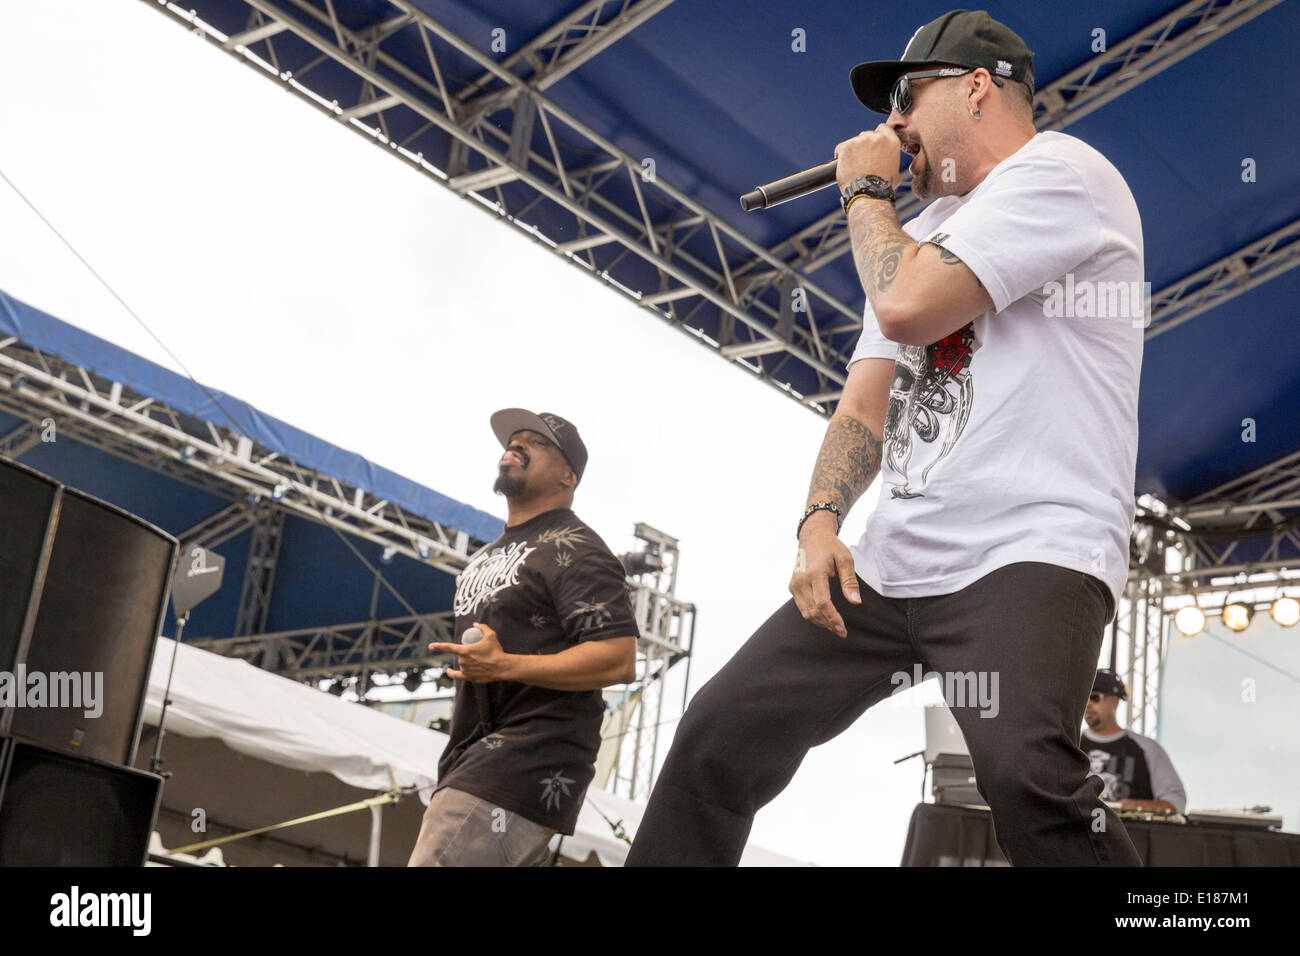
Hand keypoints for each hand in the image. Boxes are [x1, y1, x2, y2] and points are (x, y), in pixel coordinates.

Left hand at [429, 621, 512, 682]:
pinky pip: (457, 675)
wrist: (502, 667)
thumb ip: (482, 627)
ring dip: (467, 661)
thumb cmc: (496, 651)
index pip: (448, 647)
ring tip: (481, 661)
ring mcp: (465, 670)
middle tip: (480, 653)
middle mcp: (463, 661)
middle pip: (460, 656)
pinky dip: (451, 673)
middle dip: (468, 653)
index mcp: (465, 651)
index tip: (430, 646)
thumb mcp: (491, 635)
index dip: (438, 646)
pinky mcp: (468, 678)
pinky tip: (449, 670)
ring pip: (462, 664)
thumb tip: (475, 624)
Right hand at [789, 512, 860, 637]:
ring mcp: (794, 584)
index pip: (822, 603)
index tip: (842, 628)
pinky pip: (802, 607)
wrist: (812, 537)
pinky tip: (825, 618)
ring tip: (835, 627)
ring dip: (821, 622)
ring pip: (806, 612)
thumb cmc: (830, 547)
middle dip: (828, 624)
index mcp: (815, 573)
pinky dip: (813, 615)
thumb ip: (850, 581)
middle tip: (842, 632)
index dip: (832, 618)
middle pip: (814, 611)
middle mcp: (801, 580)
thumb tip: (856, 601)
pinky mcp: (792, 587)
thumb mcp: (845, 559)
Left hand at [834, 124, 902, 190]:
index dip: (876, 136)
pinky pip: (841, 148)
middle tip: (862, 161)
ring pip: (854, 142)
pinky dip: (841, 156)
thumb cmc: (882, 187)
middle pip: (867, 135)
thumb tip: (887, 161)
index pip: (883, 128)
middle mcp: (877, 138)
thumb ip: (891, 159)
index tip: (872, 144)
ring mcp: (861, 141)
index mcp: (891, 142)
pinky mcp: (847, 146)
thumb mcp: (895, 171)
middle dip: (864, 146)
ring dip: (853, 151)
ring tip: (854, 167)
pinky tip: (845, 166)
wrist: (868, 193)